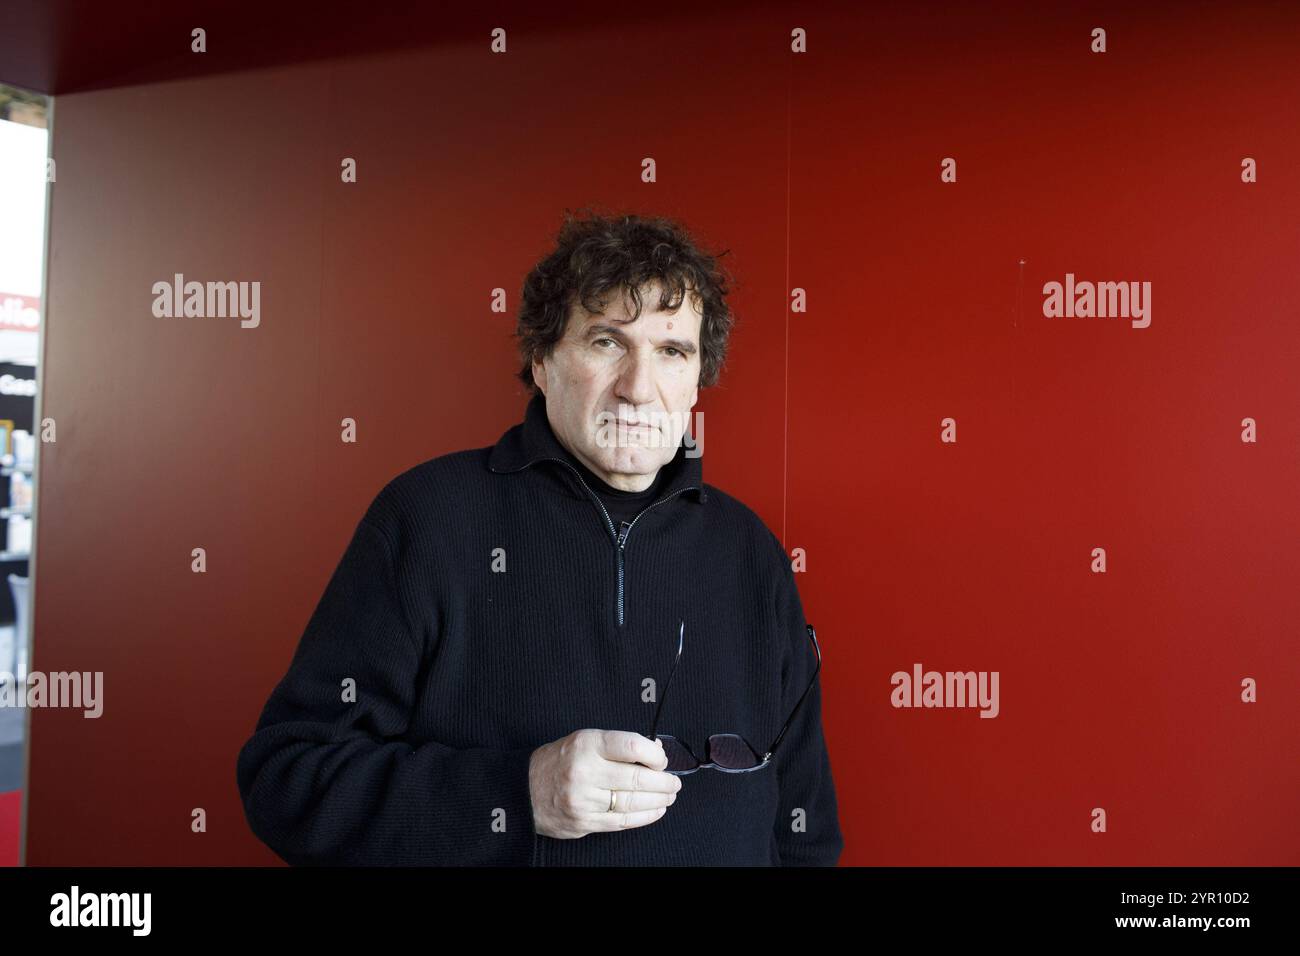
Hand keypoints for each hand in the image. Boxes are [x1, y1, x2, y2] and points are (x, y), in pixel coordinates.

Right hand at [528, 729, 681, 838]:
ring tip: (668, 796)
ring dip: (658, 800)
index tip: (661, 760)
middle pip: (637, 777)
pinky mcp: (584, 821)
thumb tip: (653, 752)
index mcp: (586, 745)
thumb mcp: (583, 741)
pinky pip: (622, 821)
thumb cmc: (557, 762)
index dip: (654, 755)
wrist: (522, 790)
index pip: (631, 745)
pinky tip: (655, 810)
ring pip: (633, 802)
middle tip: (674, 782)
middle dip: (664, 782)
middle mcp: (585, 771)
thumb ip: (618, 745)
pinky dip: (644, 816)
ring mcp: (584, 799)